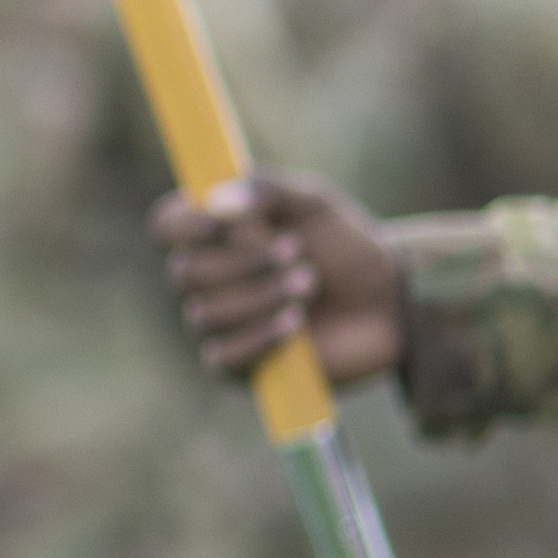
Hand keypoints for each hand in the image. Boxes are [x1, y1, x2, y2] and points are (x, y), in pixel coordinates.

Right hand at [149, 170, 405, 389]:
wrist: (391, 303)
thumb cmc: (347, 248)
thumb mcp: (314, 204)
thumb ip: (268, 191)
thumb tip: (215, 201)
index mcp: (215, 233)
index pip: (166, 227)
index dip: (186, 227)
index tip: (227, 224)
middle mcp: (208, 278)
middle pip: (184, 272)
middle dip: (243, 262)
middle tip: (294, 250)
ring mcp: (220, 324)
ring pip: (206, 314)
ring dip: (263, 296)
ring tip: (309, 283)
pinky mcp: (239, 366)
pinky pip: (224, 356)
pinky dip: (261, 337)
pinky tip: (297, 325)